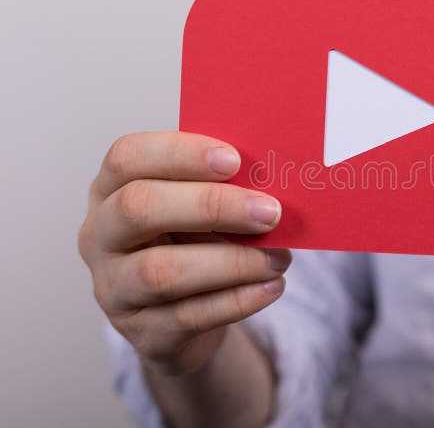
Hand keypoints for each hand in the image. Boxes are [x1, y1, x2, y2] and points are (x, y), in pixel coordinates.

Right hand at [79, 132, 289, 375]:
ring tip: (279, 258)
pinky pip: (189, 316)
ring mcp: (114, 289)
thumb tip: (272, 180)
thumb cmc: (191, 241)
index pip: (127, 159)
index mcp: (110, 189)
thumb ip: (222, 188)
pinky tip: (272, 286)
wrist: (180, 316)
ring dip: (232, 263)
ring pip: (162, 272)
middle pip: (138, 208)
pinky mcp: (142, 333)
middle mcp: (100, 236)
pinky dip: (238, 300)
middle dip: (212, 206)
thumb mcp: (197, 207)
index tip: (233, 160)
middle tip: (269, 212)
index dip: (179, 154)